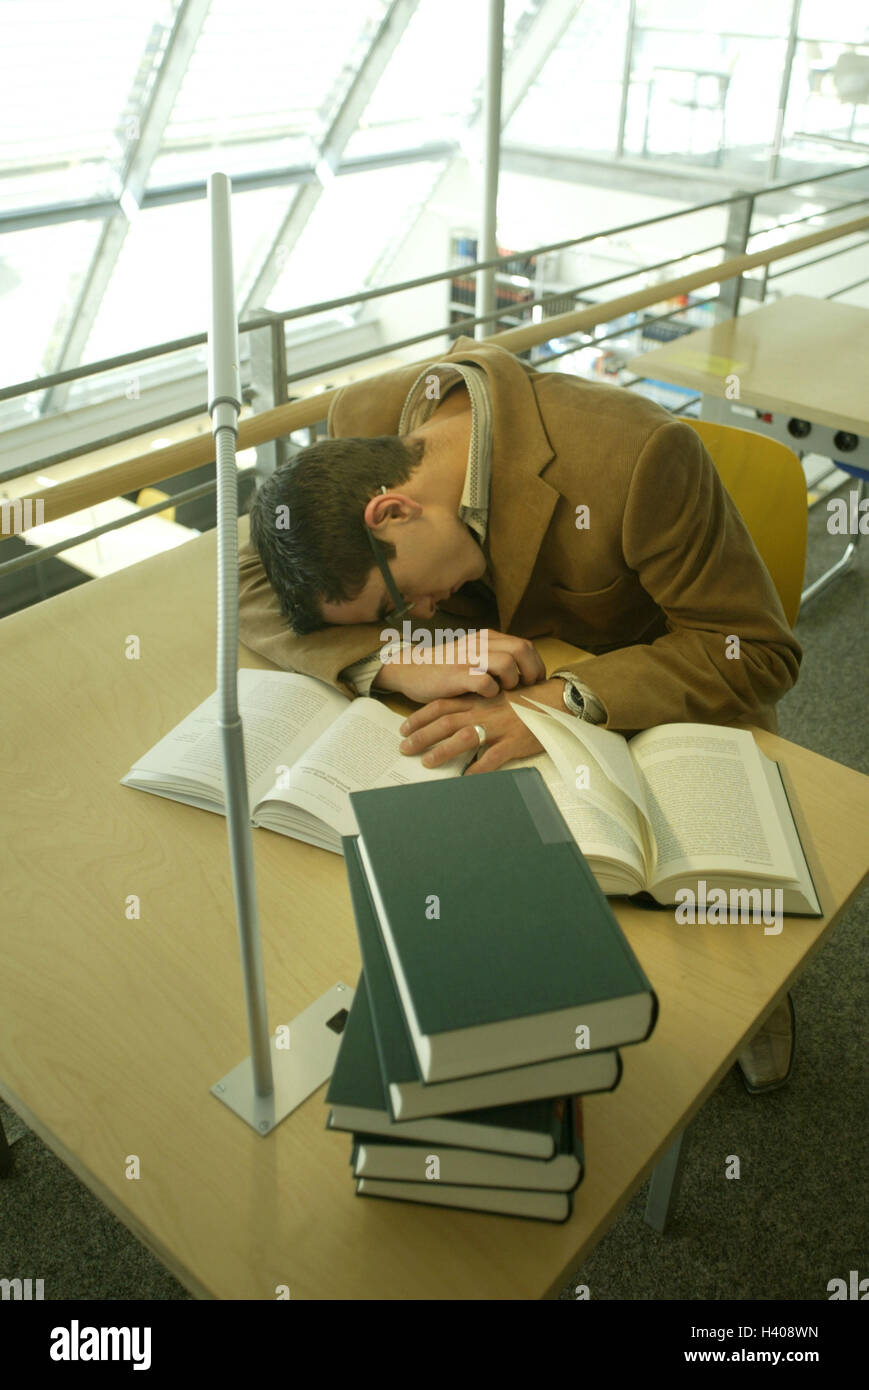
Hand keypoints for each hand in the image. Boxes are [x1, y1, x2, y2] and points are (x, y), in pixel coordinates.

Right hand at [372, 628, 545, 703]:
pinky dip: (492, 692)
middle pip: (521, 650)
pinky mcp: (456, 675)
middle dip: (531, 672)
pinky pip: (486, 682)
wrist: (411, 669)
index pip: (524, 645)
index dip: (535, 665)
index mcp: (486, 638)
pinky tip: (487, 698)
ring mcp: (467, 658)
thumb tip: (525, 673)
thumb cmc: (446, 668)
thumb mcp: (473, 655)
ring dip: (512, 681)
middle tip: (527, 688)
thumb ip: (495, 658)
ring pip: (506, 663)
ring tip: (506, 692)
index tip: (534, 682)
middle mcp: (479, 644)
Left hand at [398, 678, 566, 774]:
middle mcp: (485, 711)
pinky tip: (465, 779)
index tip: (404, 727)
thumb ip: (476, 707)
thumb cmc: (526, 700)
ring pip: (465, 737)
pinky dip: (478, 768)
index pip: (442, 705)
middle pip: (446, 722)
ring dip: (443, 750)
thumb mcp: (496, 698)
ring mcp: (500, 726)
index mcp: (479, 700)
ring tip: (427, 762)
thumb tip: (452, 723)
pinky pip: (494, 757)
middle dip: (422, 735)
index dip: (421, 716)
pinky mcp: (515, 742)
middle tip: (405, 748)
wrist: (557, 700)